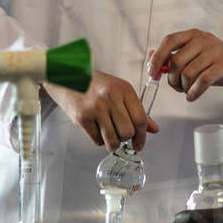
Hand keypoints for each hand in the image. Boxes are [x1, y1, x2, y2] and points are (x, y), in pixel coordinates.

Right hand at [42, 71, 159, 149]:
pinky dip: (99, 140)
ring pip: (113, 140)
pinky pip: (97, 141)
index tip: (139, 144)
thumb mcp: (119, 91)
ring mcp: (95, 108)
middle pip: (127, 132)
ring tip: (109, 135)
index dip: (142, 136)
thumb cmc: (96, 85)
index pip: (140, 119)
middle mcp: (111, 98)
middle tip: (121, 135)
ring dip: (113, 143)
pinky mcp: (82, 118)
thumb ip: (136, 110)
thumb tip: (153, 129)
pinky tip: (97, 129)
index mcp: (124, 89)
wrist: (68, 78)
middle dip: (126, 139)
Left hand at [149, 29, 222, 106]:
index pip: (169, 40)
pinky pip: (201, 81)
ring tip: (188, 91)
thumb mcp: (194, 58)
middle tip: (177, 87)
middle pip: (176, 61)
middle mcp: (204, 39)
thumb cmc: (216, 65)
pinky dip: (193, 92)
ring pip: (188, 73)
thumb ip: (173, 56)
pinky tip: (192, 96)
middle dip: (172, 79)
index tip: (152, 72)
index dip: (158, 57)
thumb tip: (151, 58)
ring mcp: (215, 51)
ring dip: (184, 88)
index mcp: (194, 35)